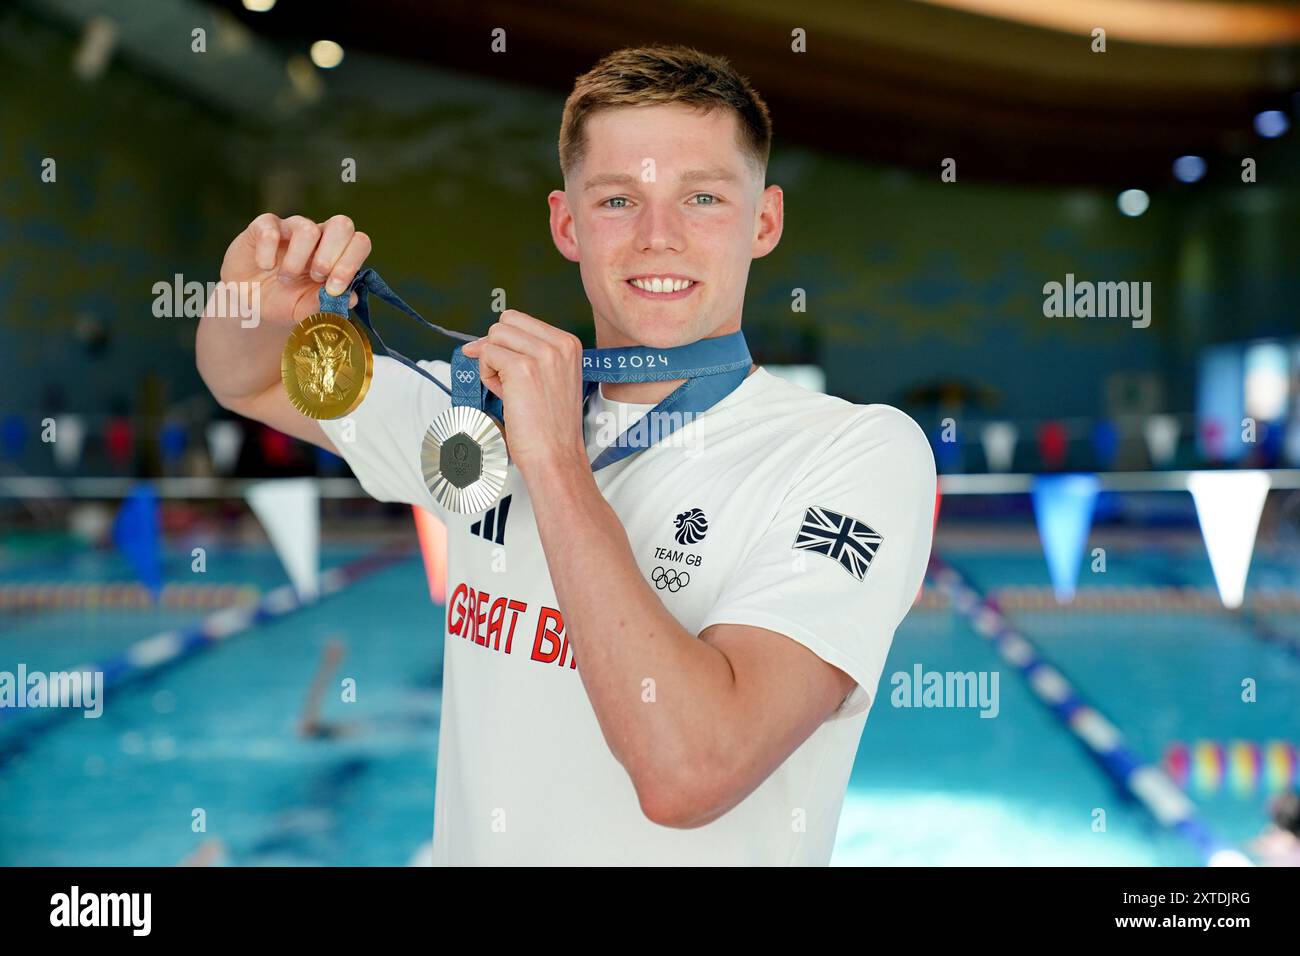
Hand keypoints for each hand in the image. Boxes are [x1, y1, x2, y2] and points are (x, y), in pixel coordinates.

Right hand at [213, 213, 371, 322]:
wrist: (250, 302)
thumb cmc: (285, 301)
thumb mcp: (307, 310)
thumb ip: (329, 305)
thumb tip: (352, 298)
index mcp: (337, 254)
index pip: (359, 243)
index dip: (351, 263)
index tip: (334, 289)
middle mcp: (319, 236)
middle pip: (342, 224)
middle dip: (332, 254)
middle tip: (316, 277)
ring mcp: (292, 228)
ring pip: (307, 229)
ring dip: (297, 260)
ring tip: (286, 278)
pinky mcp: (264, 226)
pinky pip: (270, 229)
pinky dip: (268, 253)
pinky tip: (264, 266)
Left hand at [460, 311, 587, 475]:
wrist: (556, 455)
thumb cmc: (551, 427)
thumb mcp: (550, 379)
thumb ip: (526, 354)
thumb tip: (484, 342)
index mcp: (568, 344)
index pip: (520, 319)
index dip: (504, 341)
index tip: (504, 362)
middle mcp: (558, 345)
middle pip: (505, 323)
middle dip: (497, 348)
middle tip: (507, 379)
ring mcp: (541, 355)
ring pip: (494, 337)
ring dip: (491, 362)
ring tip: (508, 389)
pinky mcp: (521, 368)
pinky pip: (487, 355)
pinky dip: (487, 376)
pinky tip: (505, 395)